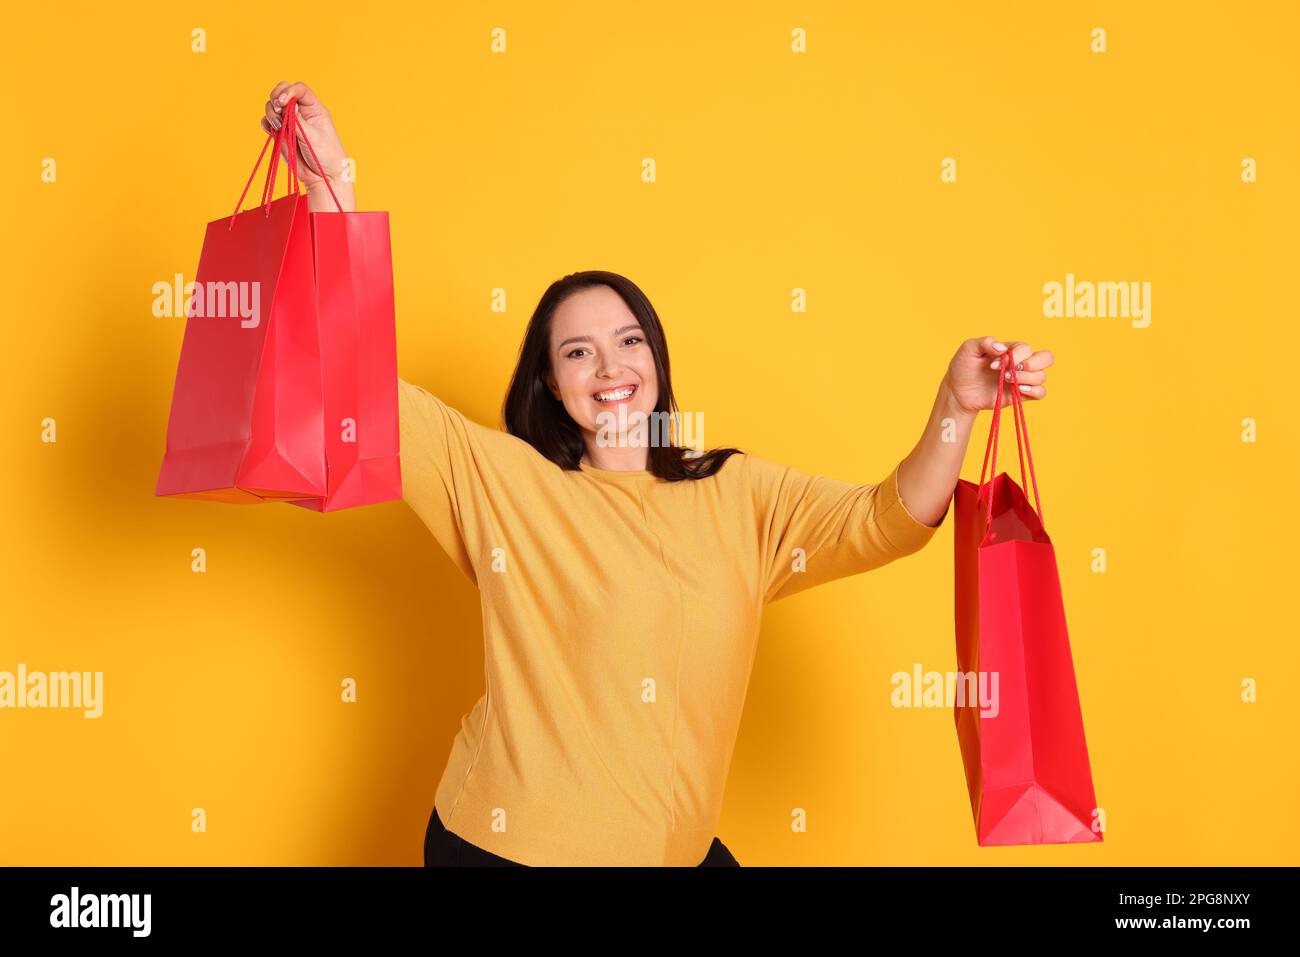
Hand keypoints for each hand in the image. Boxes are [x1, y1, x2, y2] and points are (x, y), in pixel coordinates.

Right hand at [259, 81, 350, 205]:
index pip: (300, 90)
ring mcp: (290, 122)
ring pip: (273, 106)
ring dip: (271, 112)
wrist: (322, 177)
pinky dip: (266, 123)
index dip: (289, 91)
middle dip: (276, 97)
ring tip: (278, 126)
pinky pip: (267, 122)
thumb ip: (299, 121)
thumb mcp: (314, 136)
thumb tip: (288, 106)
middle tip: (278, 110)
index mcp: (314, 109)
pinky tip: (272, 130)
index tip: (283, 101)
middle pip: (283, 92)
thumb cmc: (326, 156)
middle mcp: (301, 112)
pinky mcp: (281, 133)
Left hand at [942, 336, 1052, 415]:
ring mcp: (1021, 379)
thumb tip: (1002, 349)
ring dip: (1027, 378)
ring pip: (1042, 376)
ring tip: (1006, 381)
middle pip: (1046, 358)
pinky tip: (1018, 390)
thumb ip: (985, 342)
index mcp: (1011, 350)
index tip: (993, 364)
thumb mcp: (968, 349)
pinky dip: (1034, 391)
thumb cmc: (963, 367)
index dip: (1015, 356)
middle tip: (1011, 371)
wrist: (957, 391)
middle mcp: (1020, 363)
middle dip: (1032, 363)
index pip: (1027, 348)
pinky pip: (1041, 393)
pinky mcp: (1020, 395)